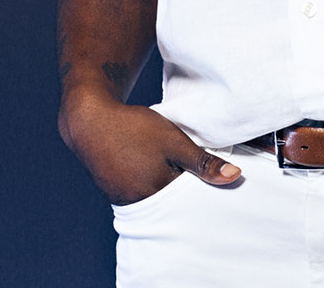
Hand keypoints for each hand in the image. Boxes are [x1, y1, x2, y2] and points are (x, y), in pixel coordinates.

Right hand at [60, 90, 240, 205]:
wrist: (88, 119)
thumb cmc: (133, 129)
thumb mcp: (173, 141)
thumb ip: (202, 162)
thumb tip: (235, 176)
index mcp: (157, 193)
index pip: (188, 202)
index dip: (202, 190)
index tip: (213, 181)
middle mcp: (139, 202)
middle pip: (171, 204)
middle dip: (185, 191)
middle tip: (194, 173)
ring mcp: (123, 198)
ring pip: (154, 197)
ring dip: (165, 185)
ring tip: (172, 168)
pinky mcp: (113, 190)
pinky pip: (138, 192)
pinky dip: (148, 182)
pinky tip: (151, 167)